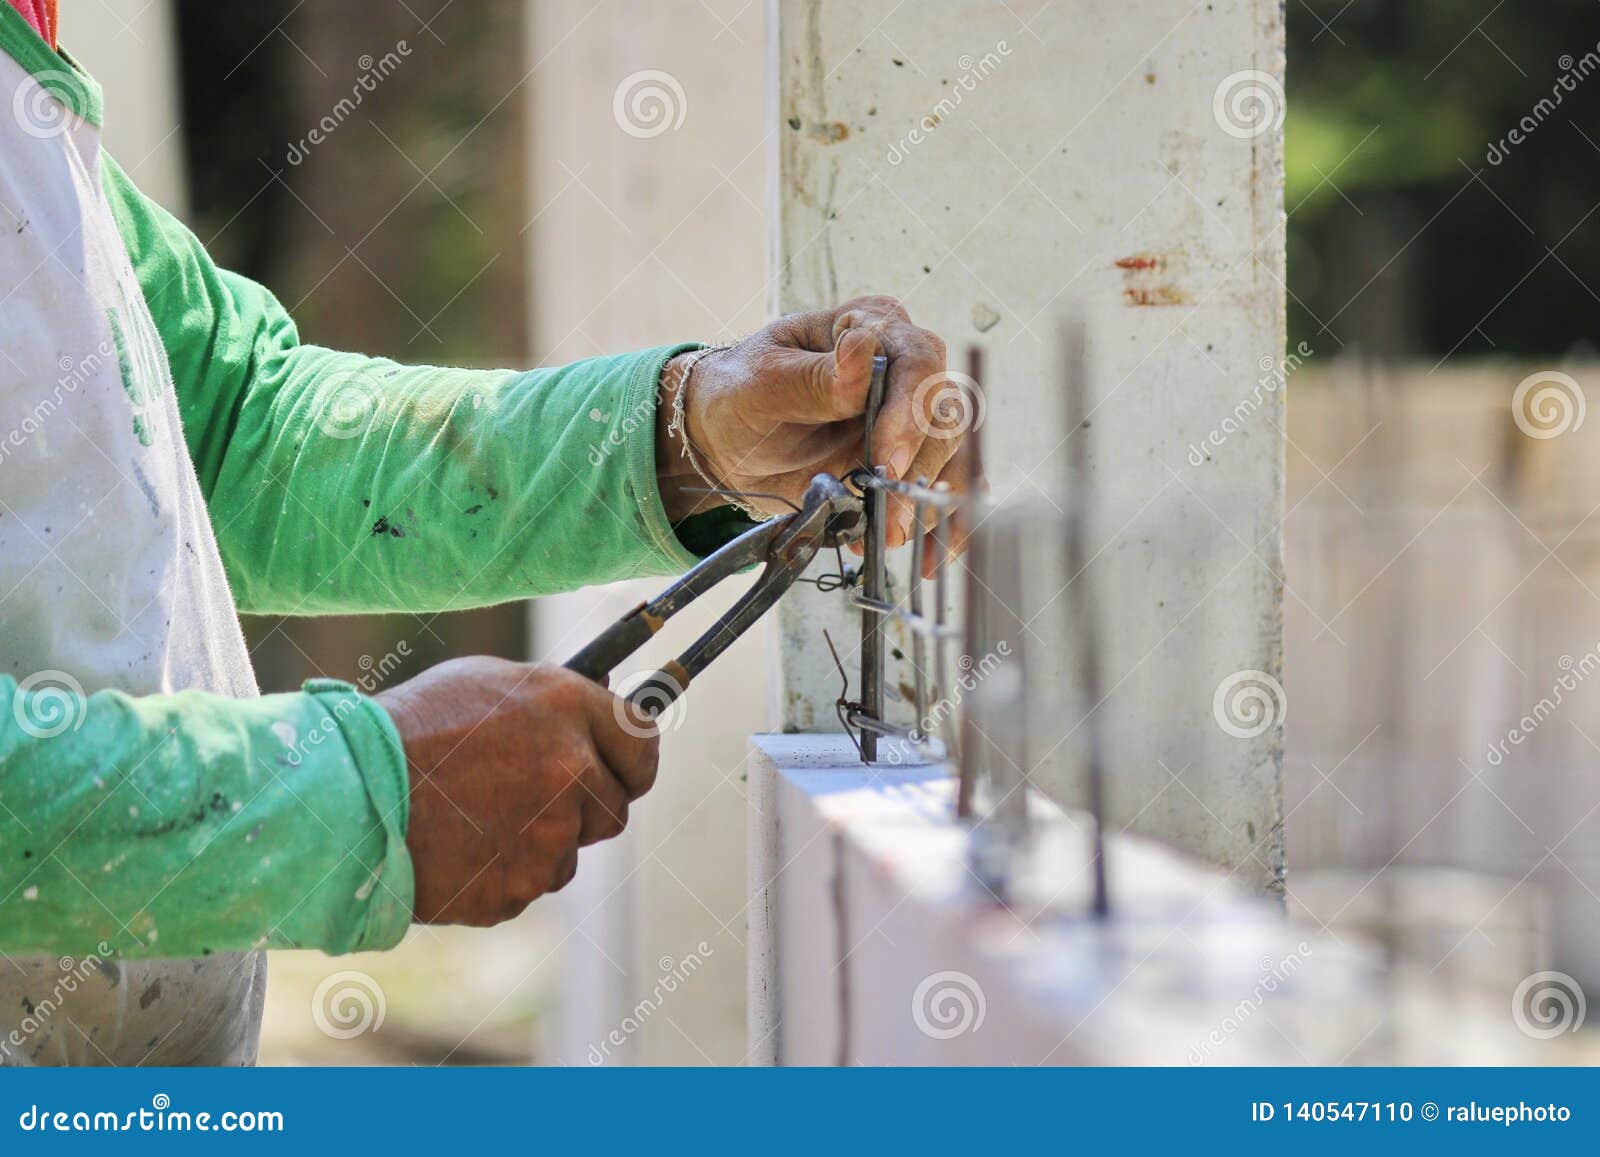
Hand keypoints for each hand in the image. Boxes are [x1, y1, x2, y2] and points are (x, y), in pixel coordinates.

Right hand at [376, 657, 656, 925]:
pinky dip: (497, 875)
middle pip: (613, 809)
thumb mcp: (487, 684)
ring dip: (535, 844)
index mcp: (567, 708)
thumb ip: (552, 708)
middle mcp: (572, 771)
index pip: (641, 741)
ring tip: (471, 819)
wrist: (346, 795)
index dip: (632, 762)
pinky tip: (455, 848)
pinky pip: (523, 887)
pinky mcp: (517, 889)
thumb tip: (590, 727)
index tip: (622, 772)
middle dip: (582, 809)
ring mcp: (548, 837)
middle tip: (529, 800)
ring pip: (565, 855)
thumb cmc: (408, 729)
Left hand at [657, 295, 974, 564]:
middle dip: (919, 471)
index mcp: (869, 328)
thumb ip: (815, 377)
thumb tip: (862, 350)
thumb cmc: (738, 395)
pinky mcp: (903, 464)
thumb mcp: (762, 383)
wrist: (723, 441)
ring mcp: (906, 420)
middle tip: (889, 515)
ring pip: (948, 460)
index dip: (910, 414)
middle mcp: (900, 370)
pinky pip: (938, 493)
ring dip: (929, 506)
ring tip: (892, 538)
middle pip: (943, 417)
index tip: (886, 460)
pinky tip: (928, 558)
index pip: (918, 362)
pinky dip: (939, 527)